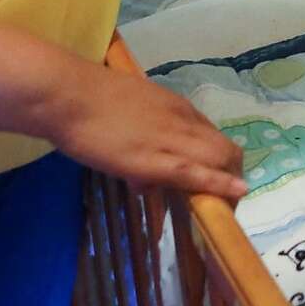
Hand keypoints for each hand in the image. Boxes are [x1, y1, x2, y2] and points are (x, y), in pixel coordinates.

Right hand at [36, 61, 246, 202]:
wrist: (68, 96)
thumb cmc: (90, 103)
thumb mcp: (130, 115)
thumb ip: (144, 141)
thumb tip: (145, 180)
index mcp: (177, 108)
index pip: (212, 137)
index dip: (220, 162)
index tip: (218, 180)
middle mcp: (183, 121)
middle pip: (225, 150)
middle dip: (231, 177)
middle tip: (224, 201)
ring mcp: (171, 139)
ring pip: (220, 160)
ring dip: (228, 186)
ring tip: (225, 209)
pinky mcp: (155, 160)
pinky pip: (196, 174)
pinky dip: (220, 185)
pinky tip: (236, 194)